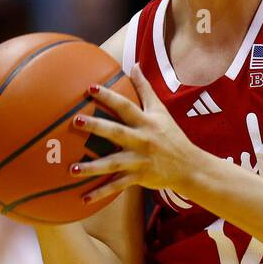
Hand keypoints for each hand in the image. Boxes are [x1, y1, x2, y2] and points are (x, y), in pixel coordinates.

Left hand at [70, 66, 201, 203]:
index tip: (90, 88)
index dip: (109, 97)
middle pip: (116, 132)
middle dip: (96, 127)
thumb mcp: (161, 111)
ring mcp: (140, 161)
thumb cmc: (172, 136)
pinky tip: (84, 198)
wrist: (189, 167)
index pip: (126, 106)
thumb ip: (145, 89)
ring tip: (72, 169)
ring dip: (93, 167)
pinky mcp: (139, 177)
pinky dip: (102, 193)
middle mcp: (142, 140)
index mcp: (146, 122)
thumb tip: (134, 65)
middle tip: (75, 121)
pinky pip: (117, 186)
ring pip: (113, 164)